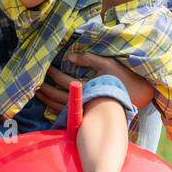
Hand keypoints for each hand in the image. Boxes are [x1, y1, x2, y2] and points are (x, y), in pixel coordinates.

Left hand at [33, 53, 153, 111]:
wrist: (137, 97)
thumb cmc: (122, 79)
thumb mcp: (108, 64)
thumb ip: (88, 59)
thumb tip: (69, 57)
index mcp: (89, 88)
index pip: (65, 81)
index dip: (53, 74)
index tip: (45, 67)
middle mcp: (85, 101)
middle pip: (58, 98)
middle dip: (45, 90)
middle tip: (34, 82)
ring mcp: (85, 110)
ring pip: (61, 108)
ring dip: (47, 100)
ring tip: (37, 92)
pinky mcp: (86, 114)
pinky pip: (67, 113)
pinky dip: (56, 108)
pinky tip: (49, 103)